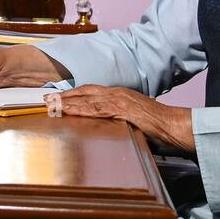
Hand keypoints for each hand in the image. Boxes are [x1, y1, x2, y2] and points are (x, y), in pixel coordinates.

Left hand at [49, 85, 194, 151]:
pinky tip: (67, 111)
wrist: (173, 124)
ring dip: (66, 101)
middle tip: (46, 99)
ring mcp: (119, 100)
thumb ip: (120, 119)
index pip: (91, 91)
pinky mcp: (121, 110)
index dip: (74, 93)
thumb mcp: (135, 118)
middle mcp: (117, 93)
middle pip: (84, 92)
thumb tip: (108, 126)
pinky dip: (79, 109)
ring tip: (50, 105)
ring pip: (86, 99)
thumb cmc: (158, 125)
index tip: (59, 97)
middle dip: (64, 95)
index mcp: (119, 94)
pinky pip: (95, 109)